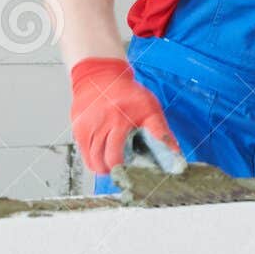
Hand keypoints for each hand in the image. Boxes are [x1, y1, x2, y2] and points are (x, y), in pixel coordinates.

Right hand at [69, 57, 178, 174]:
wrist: (100, 76)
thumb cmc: (128, 93)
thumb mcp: (150, 108)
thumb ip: (161, 131)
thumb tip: (176, 155)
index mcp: (120, 118)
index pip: (117, 155)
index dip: (124, 171)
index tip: (133, 176)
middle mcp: (101, 123)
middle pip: (104, 161)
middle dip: (115, 172)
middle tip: (125, 171)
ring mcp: (87, 126)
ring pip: (92, 161)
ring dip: (104, 167)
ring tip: (114, 164)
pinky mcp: (78, 128)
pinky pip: (84, 154)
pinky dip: (94, 159)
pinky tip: (104, 154)